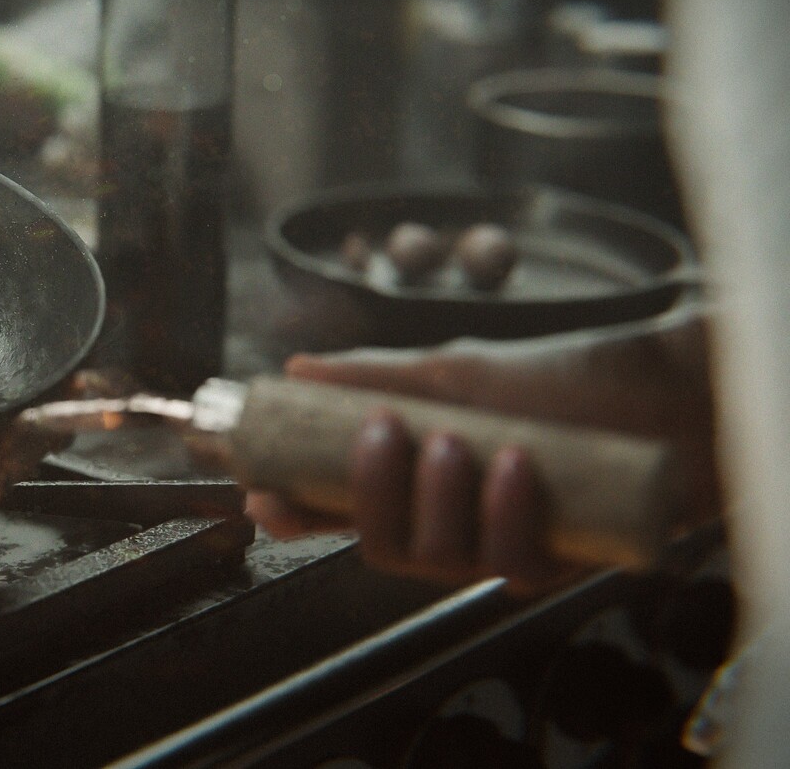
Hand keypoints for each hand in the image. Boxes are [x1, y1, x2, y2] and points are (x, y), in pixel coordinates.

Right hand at [245, 312, 716, 592]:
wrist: (670, 393)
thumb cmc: (567, 380)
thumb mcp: (462, 367)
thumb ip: (379, 374)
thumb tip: (298, 367)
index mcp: (414, 482)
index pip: (335, 510)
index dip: (293, 511)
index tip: (264, 494)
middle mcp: (448, 522)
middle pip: (377, 544)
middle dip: (367, 494)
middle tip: (381, 431)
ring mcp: (497, 547)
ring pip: (438, 559)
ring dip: (437, 501)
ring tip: (457, 441)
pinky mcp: (554, 564)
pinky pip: (509, 566)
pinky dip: (503, 516)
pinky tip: (514, 465)